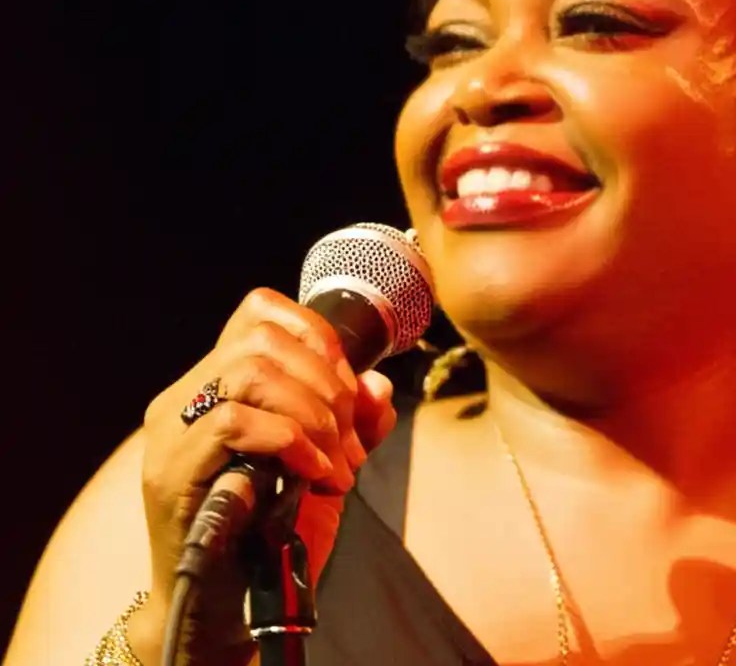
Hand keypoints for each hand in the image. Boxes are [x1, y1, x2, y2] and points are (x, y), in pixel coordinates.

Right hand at [129, 287, 396, 663]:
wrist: (232, 606)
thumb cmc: (273, 534)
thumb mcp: (330, 468)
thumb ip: (356, 425)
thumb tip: (378, 385)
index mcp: (218, 384)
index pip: (260, 312)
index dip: (318, 338)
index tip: (352, 393)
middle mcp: (187, 397)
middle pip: (262, 338)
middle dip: (327, 385)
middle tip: (351, 441)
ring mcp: (174, 432)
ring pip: (248, 372)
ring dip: (312, 415)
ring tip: (336, 464)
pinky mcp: (174, 472)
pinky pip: (234, 423)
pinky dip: (289, 442)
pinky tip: (314, 475)